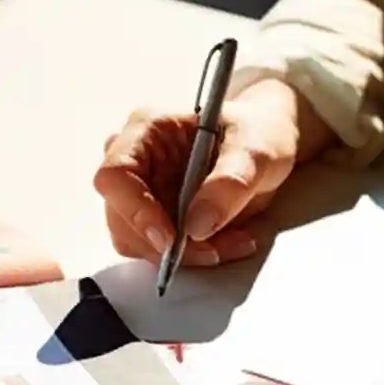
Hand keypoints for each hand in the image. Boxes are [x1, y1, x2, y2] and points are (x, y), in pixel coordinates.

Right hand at [94, 79, 331, 266]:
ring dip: (185, 255)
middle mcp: (136, 160)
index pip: (115, 175)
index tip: (170, 239)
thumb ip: (230, 183)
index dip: (134, 211)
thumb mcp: (256, 151)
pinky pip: (162, 250)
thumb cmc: (258, 132)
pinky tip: (229, 241)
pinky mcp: (158, 216)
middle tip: (215, 249)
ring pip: (139, 241)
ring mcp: (143, 191)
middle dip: (167, 245)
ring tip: (233, 241)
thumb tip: (197, 225)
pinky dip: (196, 255)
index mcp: (148, 130)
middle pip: (122, 218)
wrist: (268, 141)